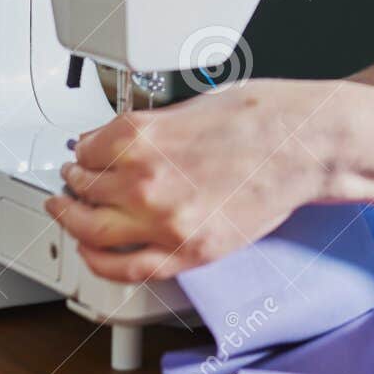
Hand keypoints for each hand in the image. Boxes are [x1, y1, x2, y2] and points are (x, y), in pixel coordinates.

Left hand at [44, 78, 340, 281]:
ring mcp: (164, 220)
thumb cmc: (262, 117)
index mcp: (140, 135)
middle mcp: (143, 179)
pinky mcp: (189, 250)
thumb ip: (148, 128)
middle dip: (73, 185)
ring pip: (93, 230)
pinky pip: (127, 268)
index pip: (86, 149)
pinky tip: (91, 252)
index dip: (82, 152)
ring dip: (74, 221)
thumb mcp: (191, 105)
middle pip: (83, 189)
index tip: (83, 155)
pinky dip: (100, 262)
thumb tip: (116, 141)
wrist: (304, 144)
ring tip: (69, 215)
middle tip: (70, 184)